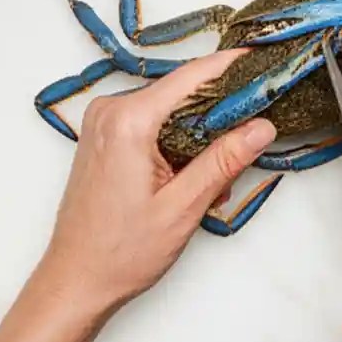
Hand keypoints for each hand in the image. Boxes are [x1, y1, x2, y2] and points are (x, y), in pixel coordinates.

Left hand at [40, 50, 275, 309]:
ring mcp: (104, 123)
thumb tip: (262, 126)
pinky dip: (178, 145)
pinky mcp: (105, 137)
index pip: (192, 76)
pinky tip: (190, 180)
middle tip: (249, 146)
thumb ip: (224, 161)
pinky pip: (153, 125)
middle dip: (219, 118)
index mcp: (128, 121)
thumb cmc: (121, 253)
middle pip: (182, 93)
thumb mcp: (183, 207)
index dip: (232, 66)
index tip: (266, 60)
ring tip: (216, 183)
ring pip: (170, 111)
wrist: (75, 280)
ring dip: (200, 138)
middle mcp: (111, 111)